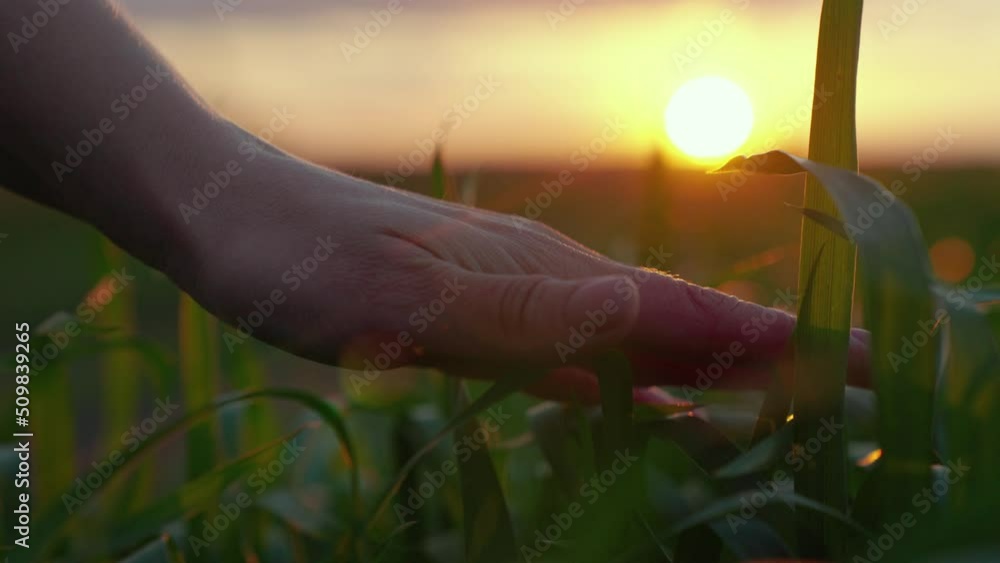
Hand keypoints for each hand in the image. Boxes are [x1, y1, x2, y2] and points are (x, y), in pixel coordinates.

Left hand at [165, 129, 869, 402]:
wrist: (230, 217)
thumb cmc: (305, 260)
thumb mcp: (409, 298)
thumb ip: (523, 314)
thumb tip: (637, 313)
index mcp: (545, 279)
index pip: (683, 315)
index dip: (767, 344)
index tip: (853, 364)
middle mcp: (543, 283)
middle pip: (675, 323)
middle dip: (759, 355)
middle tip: (842, 383)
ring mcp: (511, 296)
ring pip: (632, 338)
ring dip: (702, 367)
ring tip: (764, 397)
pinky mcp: (474, 316)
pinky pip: (574, 354)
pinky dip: (625, 378)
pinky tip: (634, 399)